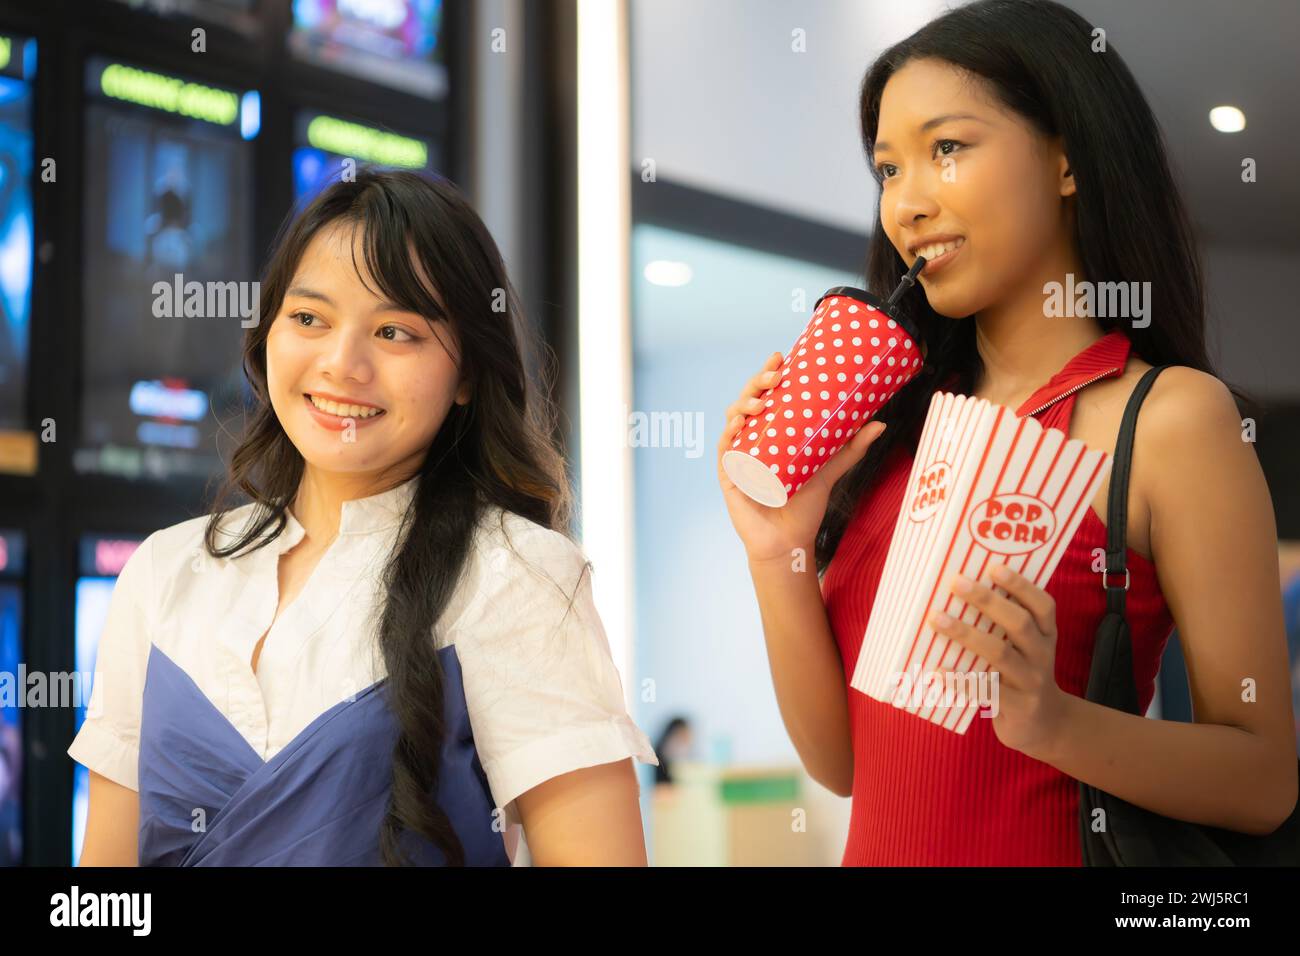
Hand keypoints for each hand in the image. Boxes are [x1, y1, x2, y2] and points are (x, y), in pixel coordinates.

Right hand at [718, 350, 886, 564]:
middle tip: (775, 375)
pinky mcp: (730, 476)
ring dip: (744, 405)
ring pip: (734, 420)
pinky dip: (730, 434)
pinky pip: (725, 449)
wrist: (790, 541)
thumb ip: (852, 448)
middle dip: (757, 383)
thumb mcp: (830, 470)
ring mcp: (738, 456)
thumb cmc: (804, 507)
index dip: (768, 374)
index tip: (781, 357)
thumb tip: (880, 423)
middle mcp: (751, 440)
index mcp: (770, 433)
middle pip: (748, 402)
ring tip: (762, 402)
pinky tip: (738, 424)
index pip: (766, 395)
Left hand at [928, 564, 1070, 761]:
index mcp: (1045, 635)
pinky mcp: (1017, 707)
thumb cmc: (1021, 675)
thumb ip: (1004, 626)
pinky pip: (985, 690)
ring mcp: (1031, 682)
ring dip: (965, 634)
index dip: (1021, 585)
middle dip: (987, 601)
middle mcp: (1042, 655)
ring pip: (1000, 654)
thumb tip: (957, 593)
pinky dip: (959, 680)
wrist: (1045, 726)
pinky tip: (936, 671)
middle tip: (956, 583)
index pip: (1043, 605)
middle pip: (1019, 623)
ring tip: (936, 619)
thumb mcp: (1025, 649)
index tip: (994, 568)